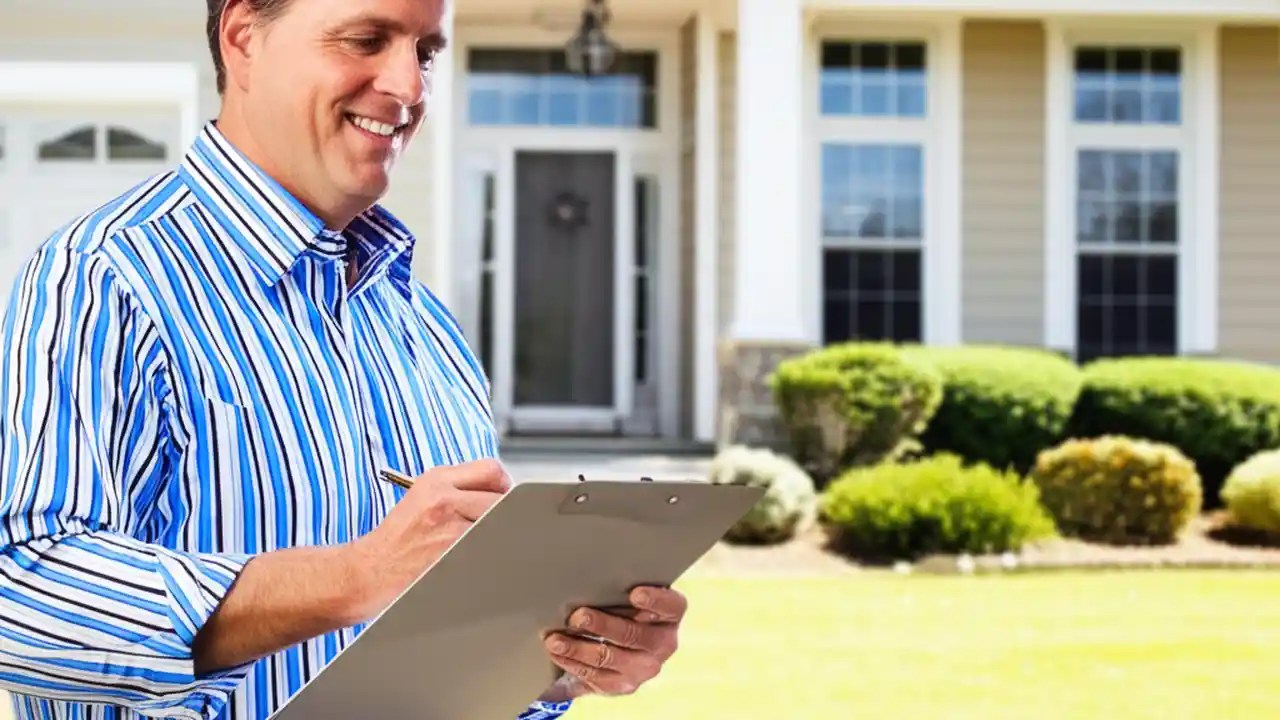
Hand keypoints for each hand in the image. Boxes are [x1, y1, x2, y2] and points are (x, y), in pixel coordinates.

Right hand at [348, 459, 511, 622]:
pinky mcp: (455, 555)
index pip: (491, 470)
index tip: (501, 497)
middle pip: (502, 498)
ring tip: (481, 544)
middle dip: (504, 513)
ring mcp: (451, 527)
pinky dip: (490, 554)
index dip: (502, 486)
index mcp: (436, 480)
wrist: (370, 572)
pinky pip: (489, 548)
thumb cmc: (397, 540)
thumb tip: (501, 492)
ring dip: (497, 535)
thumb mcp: (423, 498)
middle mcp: (444, 499)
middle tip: (495, 527)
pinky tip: (474, 559)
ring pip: (500, 525)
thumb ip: (459, 489)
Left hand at [539, 586, 686, 700]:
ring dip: (577, 647)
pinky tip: (557, 652)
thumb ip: (618, 588)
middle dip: (601, 625)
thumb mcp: (628, 597)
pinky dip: (572, 662)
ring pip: (607, 657)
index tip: (635, 593)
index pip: (671, 606)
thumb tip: (588, 574)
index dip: (655, 600)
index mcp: (670, 616)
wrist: (622, 648)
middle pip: (632, 633)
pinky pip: (594, 675)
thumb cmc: (622, 608)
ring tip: (555, 639)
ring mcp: (644, 668)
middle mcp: (663, 644)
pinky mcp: (624, 685)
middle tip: (577, 617)